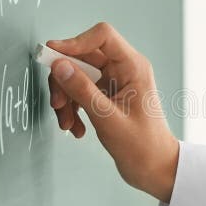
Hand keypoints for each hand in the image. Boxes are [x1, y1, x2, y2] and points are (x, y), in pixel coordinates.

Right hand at [46, 22, 178, 202]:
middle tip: (57, 105)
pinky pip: (80, 91)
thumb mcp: (107, 118)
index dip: (75, 42)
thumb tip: (58, 65)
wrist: (154, 169)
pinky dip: (72, 108)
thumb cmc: (142, 146)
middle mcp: (124, 69)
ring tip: (66, 123)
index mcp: (133, 67)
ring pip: (77, 75)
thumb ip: (82, 90)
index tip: (52, 56)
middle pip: (83, 57)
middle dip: (65, 80)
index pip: (102, 36)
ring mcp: (114, 82)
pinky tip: (75, 128)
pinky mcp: (106, 95)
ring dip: (66, 98)